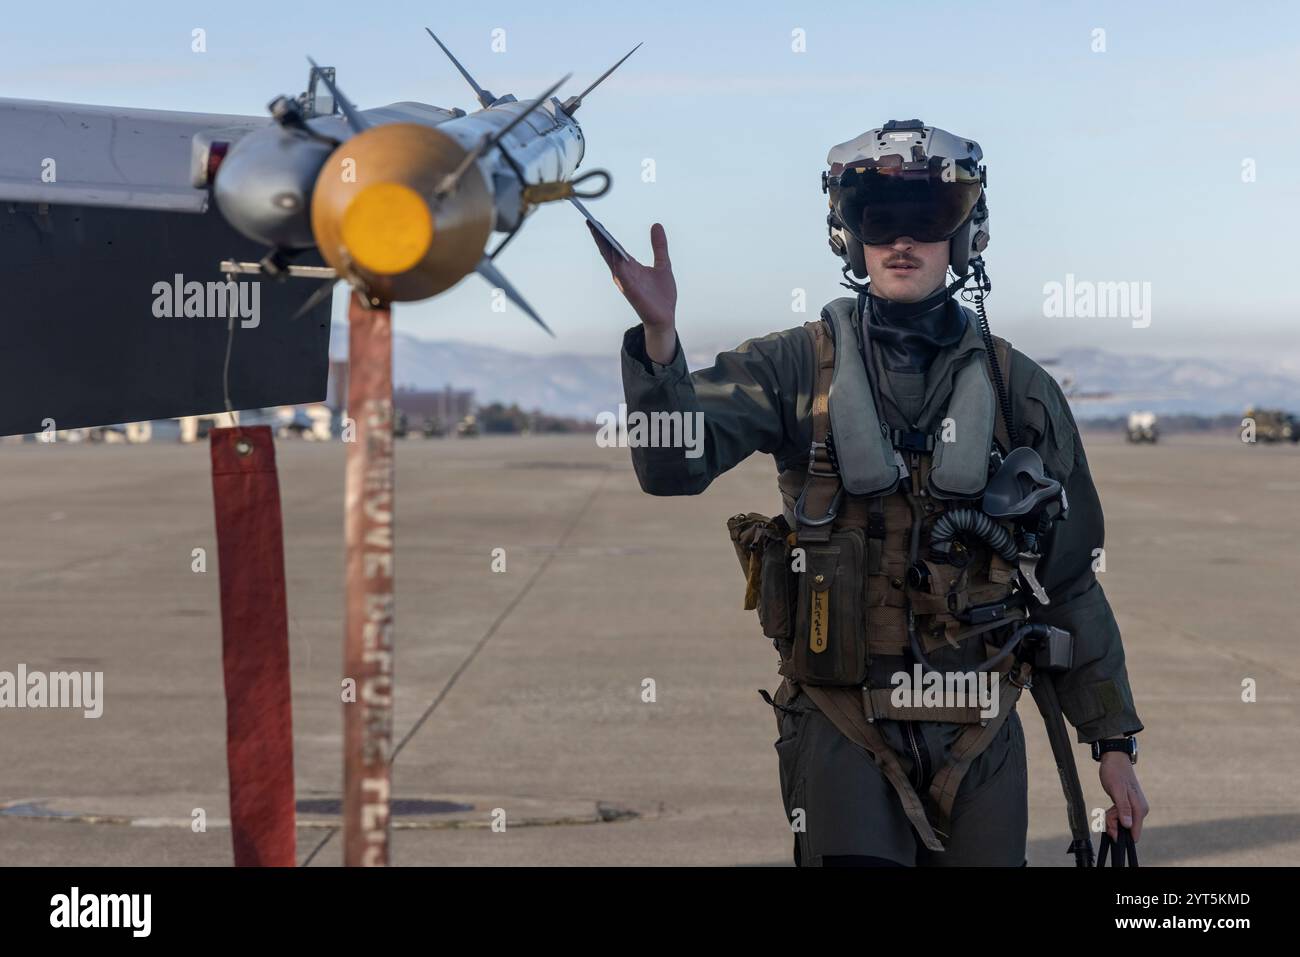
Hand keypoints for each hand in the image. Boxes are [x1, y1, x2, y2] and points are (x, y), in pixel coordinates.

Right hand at [588, 221, 677, 363]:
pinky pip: (624, 278)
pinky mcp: (633, 293)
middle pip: (608, 254)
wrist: (666, 317)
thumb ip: (659, 246)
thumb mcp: (663, 264)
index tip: (594, 222)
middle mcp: (624, 274)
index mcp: (630, 267)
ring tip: (598, 231)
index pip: (613, 249)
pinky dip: (620, 267)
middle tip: (589, 222)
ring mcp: (627, 284)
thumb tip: (656, 225)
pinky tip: (617, 255)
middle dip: (599, 239)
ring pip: (613, 263)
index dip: (604, 236)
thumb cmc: (662, 295)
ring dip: (606, 248)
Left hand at [1099, 753, 1148, 841]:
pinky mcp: (1127, 807)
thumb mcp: (1117, 790)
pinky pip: (1119, 817)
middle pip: (1126, 829)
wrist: (1114, 759)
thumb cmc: (1115, 773)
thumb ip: (1123, 808)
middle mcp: (1140, 811)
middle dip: (1113, 824)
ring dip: (1111, 819)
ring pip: (1121, 824)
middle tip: (1106, 814)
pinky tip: (1109, 809)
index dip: (1121, 834)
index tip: (1110, 828)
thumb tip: (1128, 825)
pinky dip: (1112, 815)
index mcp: (1140, 809)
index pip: (1135, 833)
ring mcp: (1134, 809)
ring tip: (1107, 809)